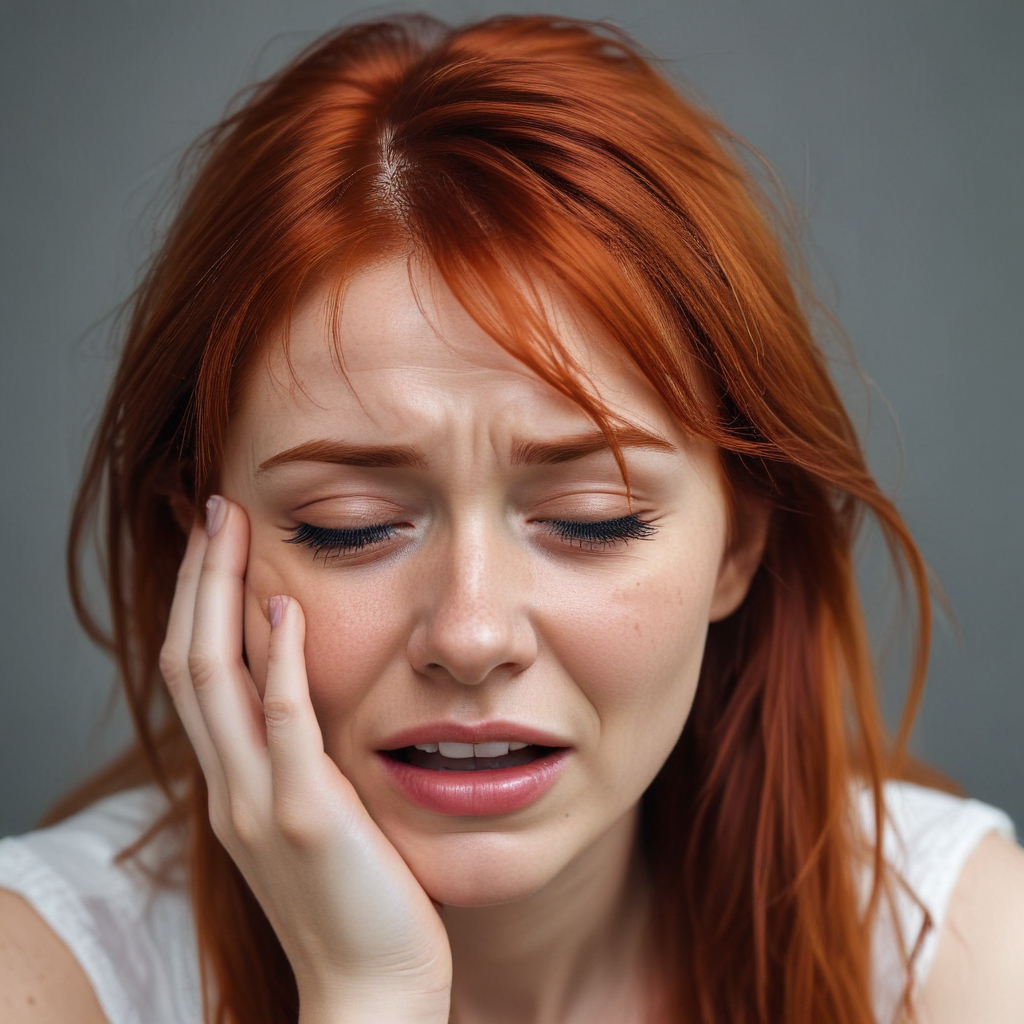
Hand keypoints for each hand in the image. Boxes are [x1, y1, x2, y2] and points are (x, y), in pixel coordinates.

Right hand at [159, 496, 451, 1020]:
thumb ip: (300, 754)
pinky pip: (283, 726)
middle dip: (197, 581)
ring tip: (232, 530)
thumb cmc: (358, 897)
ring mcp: (260, 802)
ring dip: (219, 599)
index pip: (197, 674)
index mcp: (234, 783)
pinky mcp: (306, 817)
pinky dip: (280, 663)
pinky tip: (285, 609)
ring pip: (215, 683)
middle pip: (190, 662)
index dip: (197, 603)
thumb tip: (309, 684)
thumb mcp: (314, 815)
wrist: (372, 989)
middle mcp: (231, 787)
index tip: (216, 542)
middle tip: (215, 511)